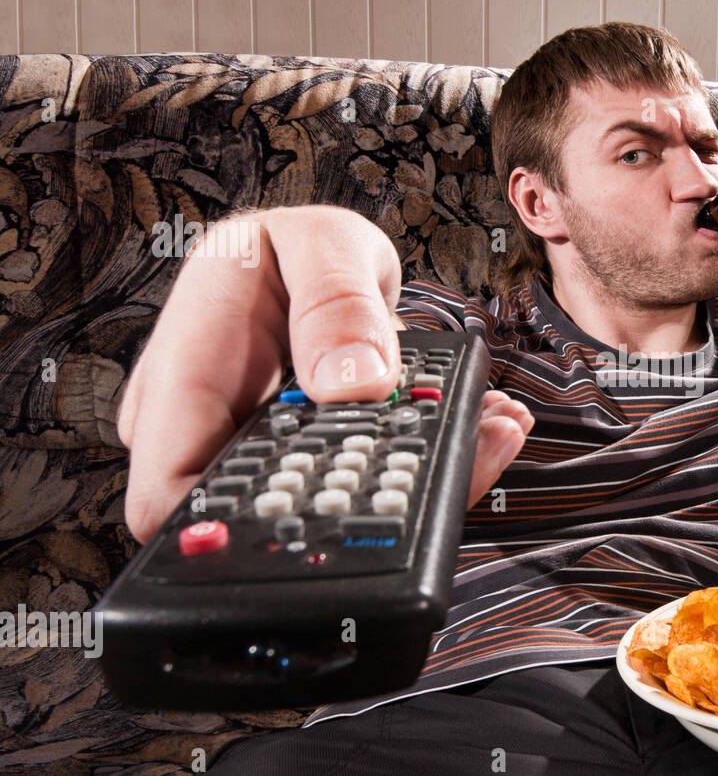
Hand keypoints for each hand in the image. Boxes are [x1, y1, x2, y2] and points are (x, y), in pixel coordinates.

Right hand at [116, 205, 530, 541]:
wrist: (316, 261)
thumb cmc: (291, 248)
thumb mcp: (318, 244)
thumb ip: (334, 303)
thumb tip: (353, 381)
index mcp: (183, 382)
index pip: (170, 495)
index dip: (229, 531)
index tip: (325, 514)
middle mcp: (216, 434)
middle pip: (271, 512)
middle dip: (371, 497)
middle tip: (461, 450)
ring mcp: (269, 456)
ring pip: (338, 501)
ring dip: (421, 474)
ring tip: (490, 430)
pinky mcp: (323, 462)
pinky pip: (373, 478)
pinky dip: (434, 456)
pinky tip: (481, 425)